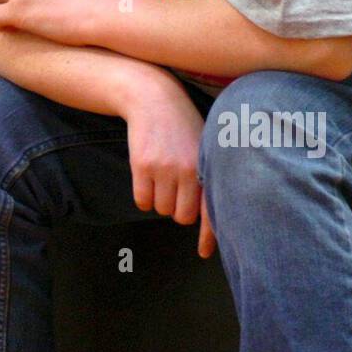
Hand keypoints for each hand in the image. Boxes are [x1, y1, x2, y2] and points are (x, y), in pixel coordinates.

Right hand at [121, 73, 215, 254]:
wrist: (153, 98)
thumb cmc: (182, 125)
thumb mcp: (203, 145)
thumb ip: (206, 177)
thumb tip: (206, 216)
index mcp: (206, 166)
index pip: (210, 209)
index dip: (208, 236)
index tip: (203, 254)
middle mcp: (187, 170)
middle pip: (181, 216)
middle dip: (177, 208)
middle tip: (175, 188)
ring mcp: (164, 168)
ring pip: (161, 208)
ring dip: (160, 199)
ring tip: (161, 175)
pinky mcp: (141, 166)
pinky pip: (141, 200)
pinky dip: (143, 195)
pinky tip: (146, 176)